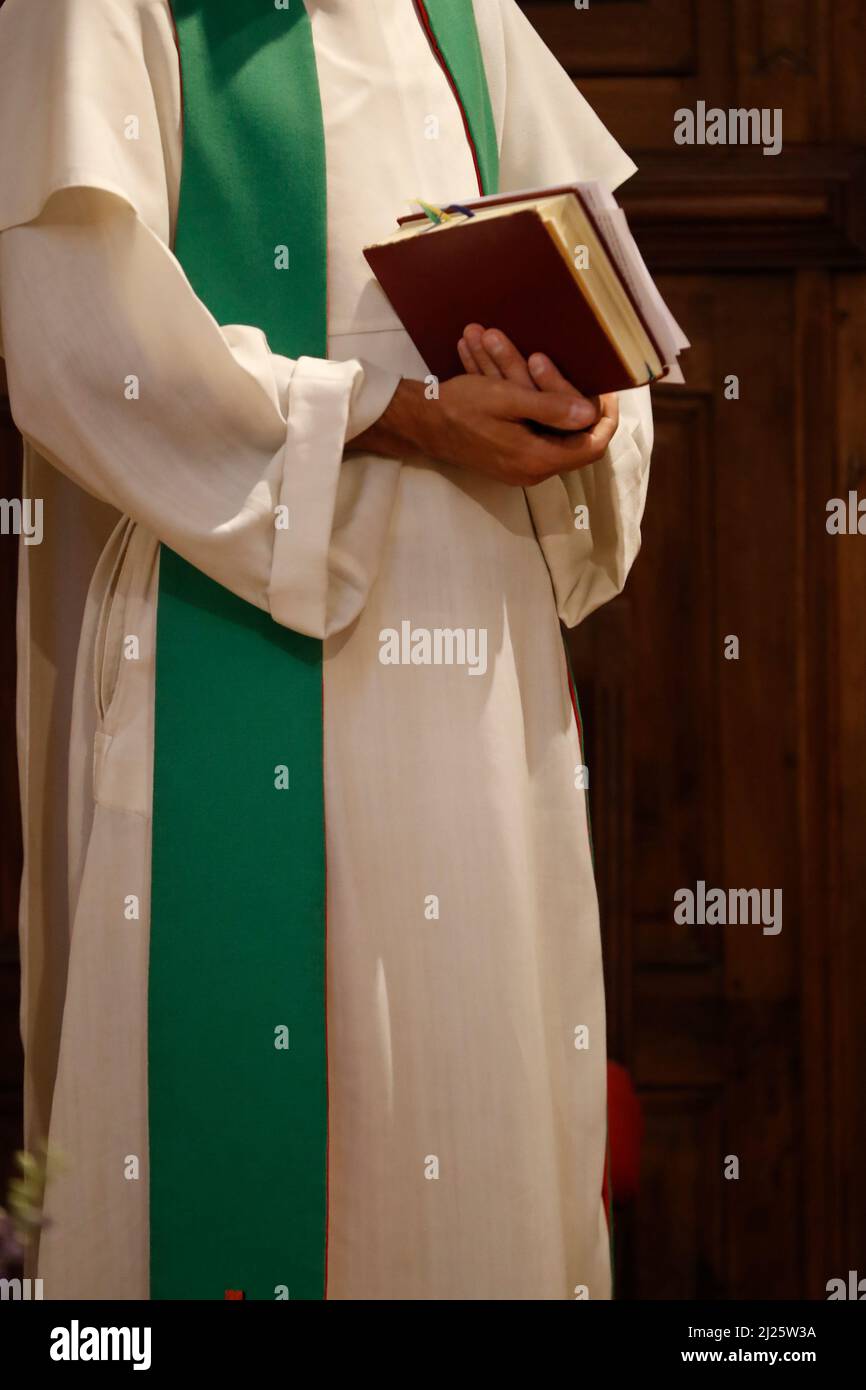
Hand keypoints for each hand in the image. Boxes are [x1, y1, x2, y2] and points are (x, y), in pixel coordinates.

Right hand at [458, 323, 618, 465]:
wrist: (418, 422)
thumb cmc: (459, 409)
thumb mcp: (508, 400)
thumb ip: (552, 408)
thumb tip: (590, 414)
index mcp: (537, 459)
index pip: (591, 445)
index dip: (605, 418)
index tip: (603, 388)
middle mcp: (532, 469)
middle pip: (569, 432)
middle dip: (561, 390)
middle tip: (543, 359)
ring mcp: (519, 464)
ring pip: (545, 424)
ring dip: (537, 388)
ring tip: (520, 351)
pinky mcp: (506, 454)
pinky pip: (527, 424)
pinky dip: (522, 396)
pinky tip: (503, 366)